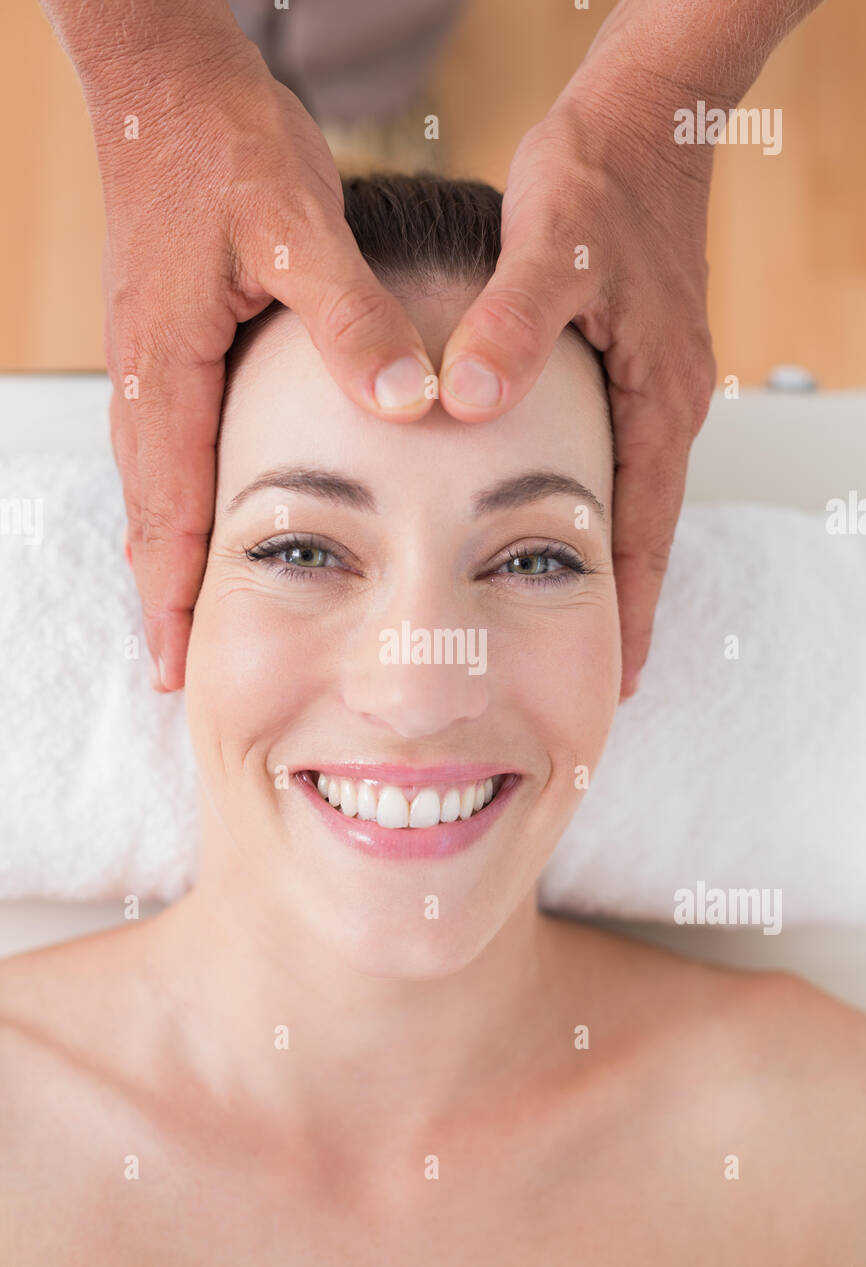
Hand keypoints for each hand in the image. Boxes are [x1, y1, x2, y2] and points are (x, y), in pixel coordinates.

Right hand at [95, 40, 435, 689]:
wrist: (166, 84)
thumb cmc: (223, 148)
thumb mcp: (299, 228)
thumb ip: (352, 321)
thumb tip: (408, 403)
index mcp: (169, 371)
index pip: (167, 512)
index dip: (173, 594)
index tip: (179, 665)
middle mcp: (148, 383)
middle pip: (151, 518)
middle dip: (163, 598)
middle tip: (182, 671)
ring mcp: (152, 367)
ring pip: (156, 490)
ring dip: (170, 560)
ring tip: (192, 621)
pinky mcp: (168, 347)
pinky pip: (168, 452)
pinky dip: (181, 507)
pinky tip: (211, 525)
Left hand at [437, 72, 716, 697]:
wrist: (643, 112)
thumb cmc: (601, 174)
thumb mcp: (552, 245)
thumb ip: (511, 326)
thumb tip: (463, 403)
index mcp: (657, 396)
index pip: (647, 529)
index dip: (631, 605)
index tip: (617, 675)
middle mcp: (664, 401)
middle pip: (646, 527)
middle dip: (623, 601)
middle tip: (593, 672)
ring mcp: (651, 382)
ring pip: (630, 494)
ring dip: (608, 557)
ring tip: (569, 618)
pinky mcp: (629, 359)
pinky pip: (613, 452)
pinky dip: (594, 500)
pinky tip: (556, 517)